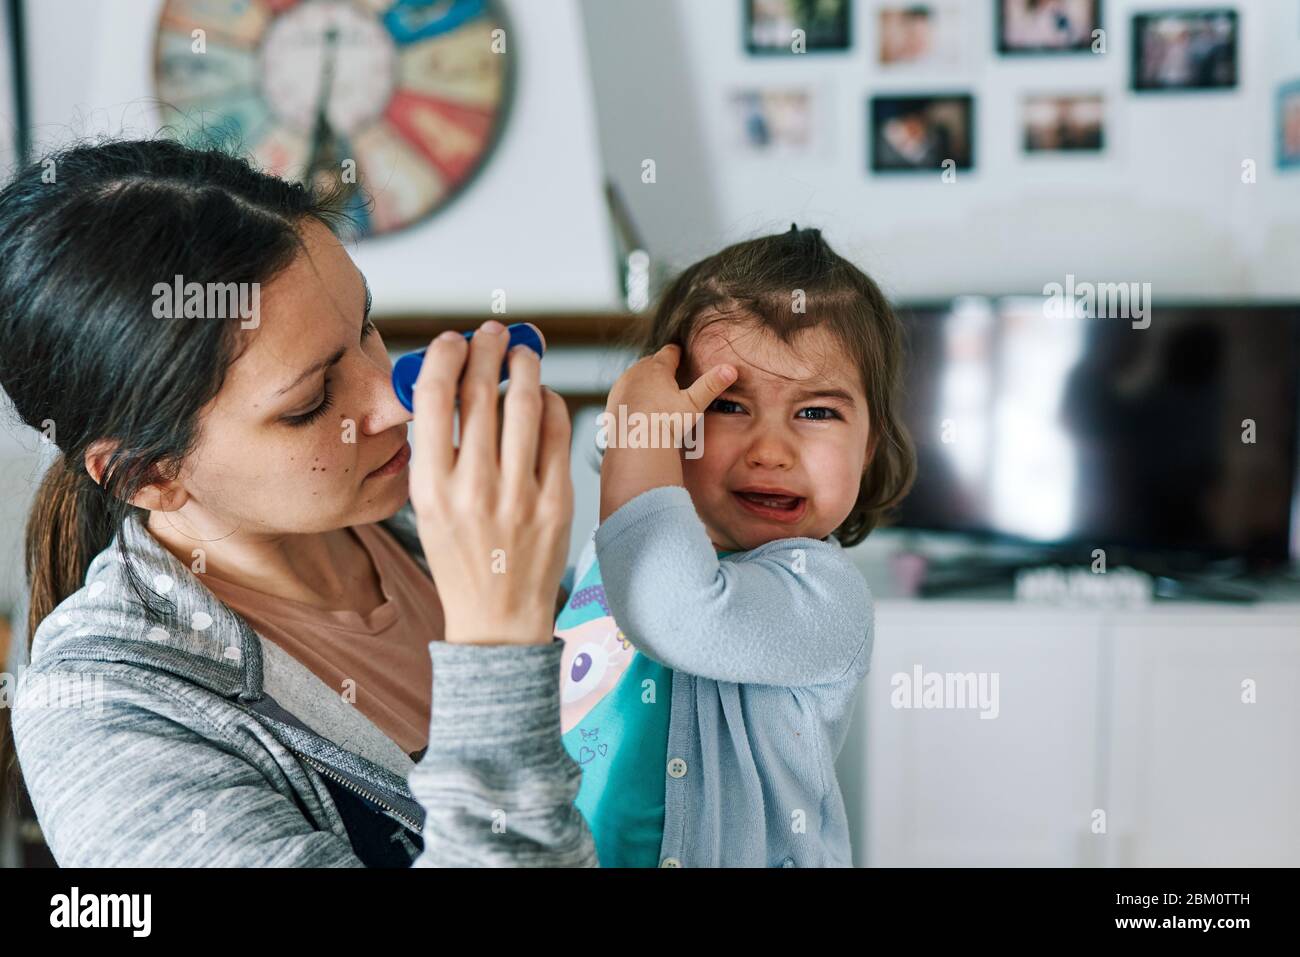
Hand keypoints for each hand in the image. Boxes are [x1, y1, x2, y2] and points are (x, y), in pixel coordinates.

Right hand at [408, 321, 573, 645]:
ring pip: (525, 405)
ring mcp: (519, 496)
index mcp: (430, 488)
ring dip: (525, 366)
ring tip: (523, 351)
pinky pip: (557, 434)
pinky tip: (544, 396)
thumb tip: (450, 387)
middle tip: (492, 331)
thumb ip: (436, 452)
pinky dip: (551, 404)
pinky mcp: (557, 502)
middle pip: (481, 393)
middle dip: (488, 349)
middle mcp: (473, 489)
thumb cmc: (460, 559)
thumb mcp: (427, 509)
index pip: (432, 401)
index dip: (443, 358)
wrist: (497, 621)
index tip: (452, 340)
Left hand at [605, 344, 735, 423]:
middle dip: (661, 367)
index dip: (678, 354)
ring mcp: (622, 385)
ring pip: (636, 375)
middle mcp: (637, 371)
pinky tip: (640, 407)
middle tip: (672, 375)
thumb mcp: (693, 404)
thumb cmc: (666, 423)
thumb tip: (732, 368)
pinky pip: (625, 391)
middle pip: (652, 361)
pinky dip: (633, 395)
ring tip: (656, 391)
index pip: (670, 351)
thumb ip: (712, 385)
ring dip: (646, 380)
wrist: (633, 444)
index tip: (682, 356)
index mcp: (657, 367)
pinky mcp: (612, 400)